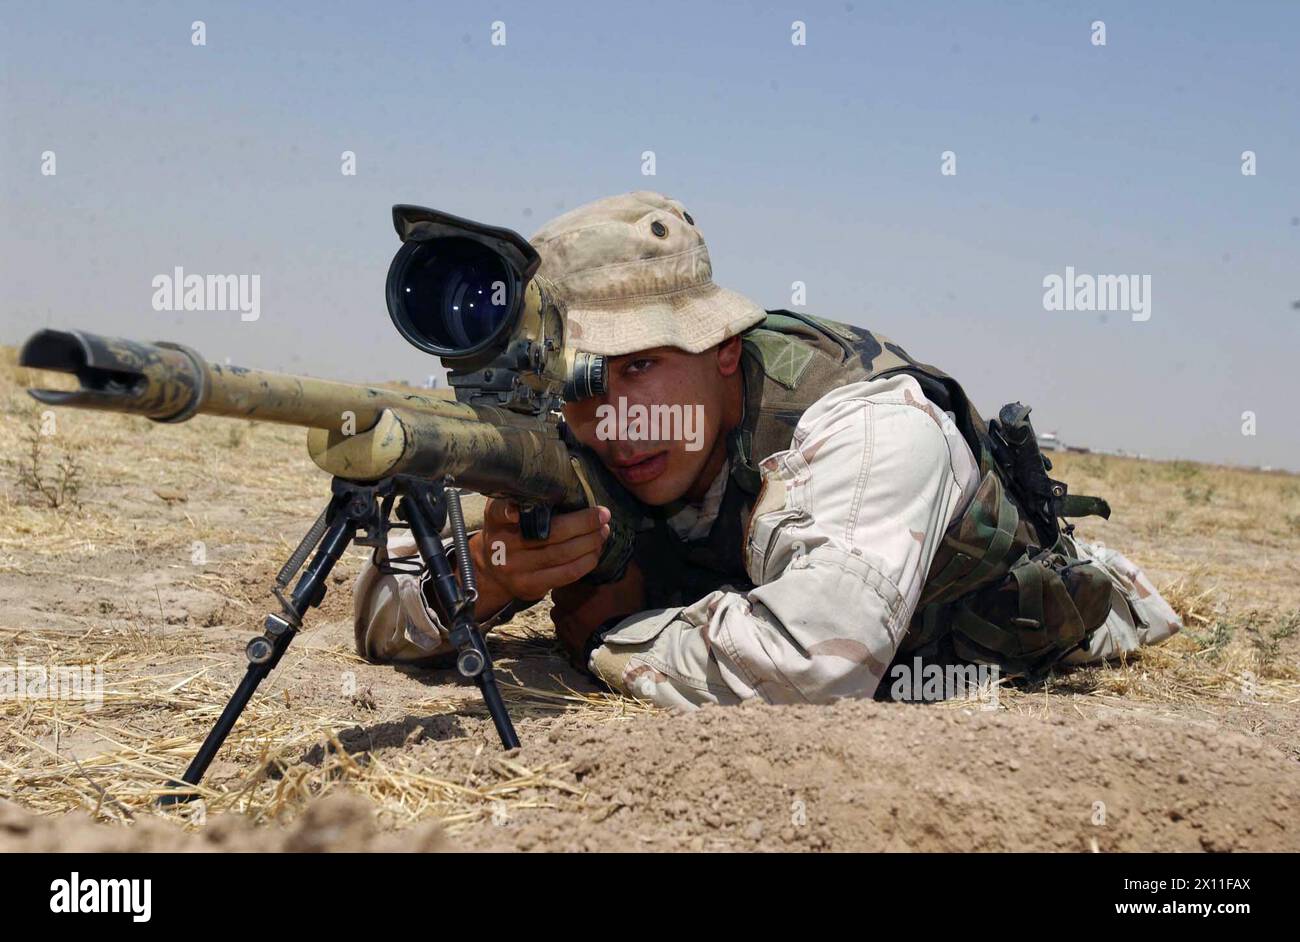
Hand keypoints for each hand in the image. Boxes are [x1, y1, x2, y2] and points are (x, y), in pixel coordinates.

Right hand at [467, 500, 610, 618]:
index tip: (518, 510)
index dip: (509, 511)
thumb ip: (522, 496)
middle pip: (549, 533)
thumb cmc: (508, 529)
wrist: (492, 569)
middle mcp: (501, 545)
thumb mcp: (505, 508)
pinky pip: (565, 574)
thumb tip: (562, 484)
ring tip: (603, 531)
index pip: (499, 511)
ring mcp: (514, 569)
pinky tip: (595, 551)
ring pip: (561, 554)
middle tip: (602, 514)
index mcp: (495, 519)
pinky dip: (585, 562)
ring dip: (589, 542)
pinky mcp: (529, 587)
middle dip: (583, 523)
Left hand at [551, 559, 644, 663]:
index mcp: (574, 591)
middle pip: (560, 597)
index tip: (586, 582)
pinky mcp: (566, 646)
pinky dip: (571, 631)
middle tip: (585, 598)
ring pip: (559, 615)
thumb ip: (626, 566)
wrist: (623, 650)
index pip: (566, 578)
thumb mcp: (632, 583)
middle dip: (569, 596)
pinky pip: (564, 633)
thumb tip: (622, 553)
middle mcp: (563, 609)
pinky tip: (585, 631)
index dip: (576, 580)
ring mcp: (562, 629)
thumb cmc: (625, 612)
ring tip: (584, 616)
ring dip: (568, 613)